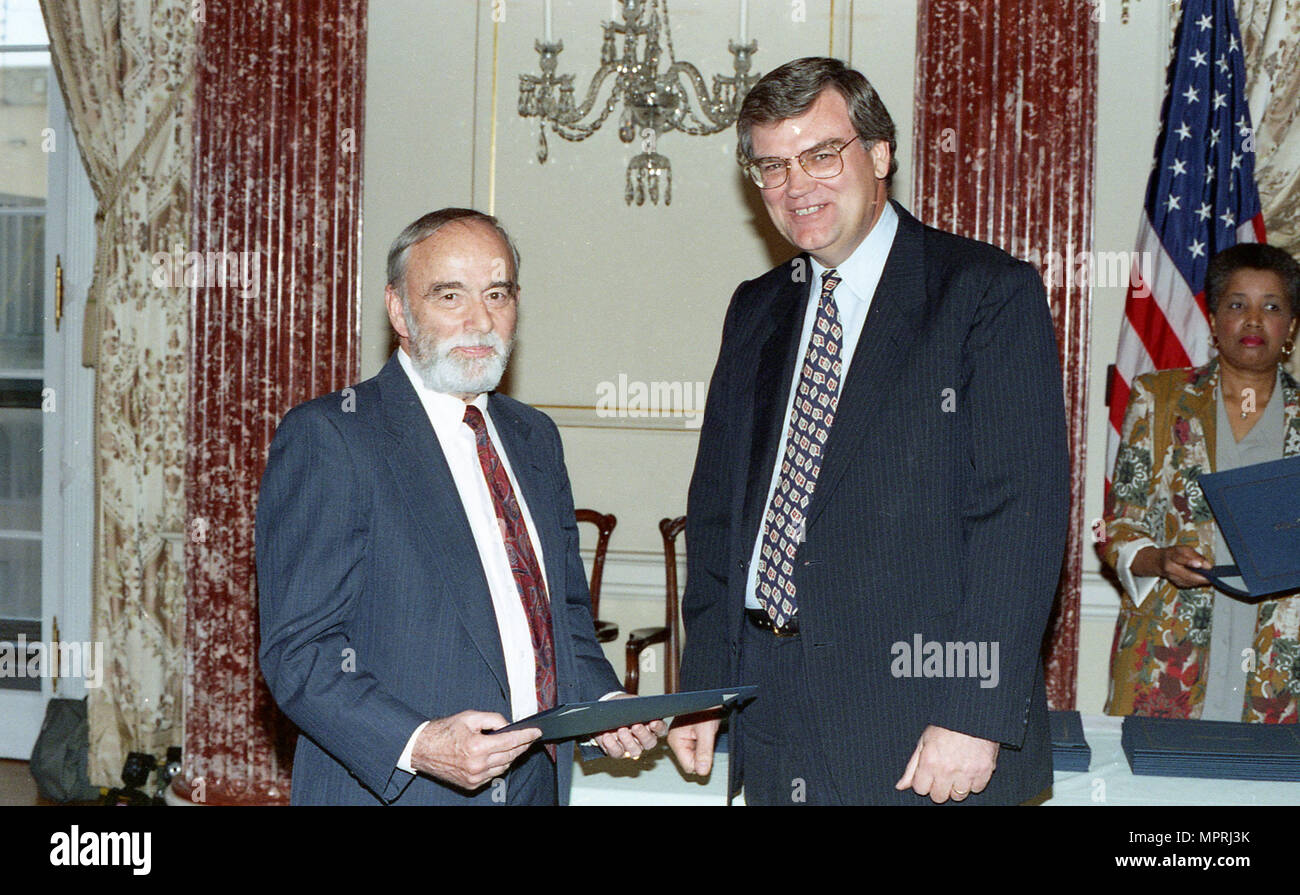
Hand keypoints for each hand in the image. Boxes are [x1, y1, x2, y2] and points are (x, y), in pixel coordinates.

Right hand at [409, 710, 540, 790]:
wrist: (422, 749)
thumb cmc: (444, 731)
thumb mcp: (469, 717)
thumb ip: (493, 719)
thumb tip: (509, 726)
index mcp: (477, 746)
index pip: (511, 741)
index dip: (526, 735)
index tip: (537, 732)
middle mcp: (477, 765)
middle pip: (510, 755)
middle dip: (522, 745)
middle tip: (529, 737)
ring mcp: (474, 777)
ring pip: (504, 766)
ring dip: (511, 756)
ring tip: (514, 745)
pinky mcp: (471, 784)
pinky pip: (493, 775)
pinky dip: (498, 765)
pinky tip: (498, 755)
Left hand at [594, 693, 665, 758]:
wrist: (605, 711)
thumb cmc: (622, 706)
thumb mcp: (631, 703)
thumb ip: (639, 707)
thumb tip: (641, 709)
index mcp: (651, 727)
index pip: (661, 730)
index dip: (659, 727)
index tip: (653, 722)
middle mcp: (643, 740)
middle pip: (650, 743)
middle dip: (643, 735)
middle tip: (635, 726)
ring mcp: (631, 748)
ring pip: (635, 751)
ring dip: (628, 741)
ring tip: (620, 730)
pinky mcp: (617, 752)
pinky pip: (617, 753)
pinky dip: (612, 745)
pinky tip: (607, 736)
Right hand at [666, 711, 720, 775]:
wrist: (711, 695)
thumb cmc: (706, 707)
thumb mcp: (706, 731)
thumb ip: (704, 752)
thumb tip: (702, 771)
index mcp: (675, 740)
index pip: (688, 766)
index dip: (701, 762)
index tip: (708, 750)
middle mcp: (676, 740)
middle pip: (691, 762)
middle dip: (702, 755)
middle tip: (708, 740)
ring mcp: (682, 739)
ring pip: (695, 757)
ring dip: (704, 750)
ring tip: (707, 735)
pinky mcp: (689, 736)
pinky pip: (697, 750)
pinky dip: (705, 745)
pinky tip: (707, 735)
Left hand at [895, 724, 998, 803]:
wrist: (971, 714)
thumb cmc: (946, 726)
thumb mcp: (923, 742)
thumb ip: (912, 767)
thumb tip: (900, 786)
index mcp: (930, 761)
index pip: (920, 789)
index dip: (923, 782)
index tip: (929, 775)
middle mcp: (947, 769)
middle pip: (939, 797)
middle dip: (939, 787)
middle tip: (943, 774)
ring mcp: (967, 771)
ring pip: (959, 796)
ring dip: (957, 787)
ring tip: (958, 771)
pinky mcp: (984, 771)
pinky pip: (977, 789)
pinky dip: (974, 782)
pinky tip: (970, 768)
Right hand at [1132, 545, 1210, 588]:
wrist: (1159, 562)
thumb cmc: (1173, 553)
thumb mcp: (1184, 549)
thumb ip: (1196, 555)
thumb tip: (1208, 566)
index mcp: (1171, 556)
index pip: (1180, 559)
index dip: (1190, 562)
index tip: (1200, 564)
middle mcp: (1169, 568)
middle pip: (1187, 575)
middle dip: (1201, 577)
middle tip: (1212, 576)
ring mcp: (1172, 578)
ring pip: (1190, 582)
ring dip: (1200, 580)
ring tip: (1209, 577)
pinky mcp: (1176, 583)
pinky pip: (1189, 584)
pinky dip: (1196, 582)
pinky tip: (1200, 578)